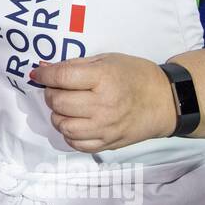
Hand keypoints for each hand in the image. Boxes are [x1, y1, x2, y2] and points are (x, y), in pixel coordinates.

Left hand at [31, 53, 176, 152]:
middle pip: (58, 102)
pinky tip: (76, 122)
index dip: (45, 76)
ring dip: (58, 115)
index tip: (38, 75)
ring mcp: (105, 127)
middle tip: (58, 89)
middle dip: (51, 94)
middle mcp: (103, 105)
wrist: (166, 101)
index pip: (62, 77)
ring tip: (67, 107)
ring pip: (63, 126)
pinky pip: (76, 144)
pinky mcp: (108, 143)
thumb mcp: (107, 60)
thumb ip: (74, 65)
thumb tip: (43, 70)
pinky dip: (70, 133)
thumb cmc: (135, 75)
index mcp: (104, 79)